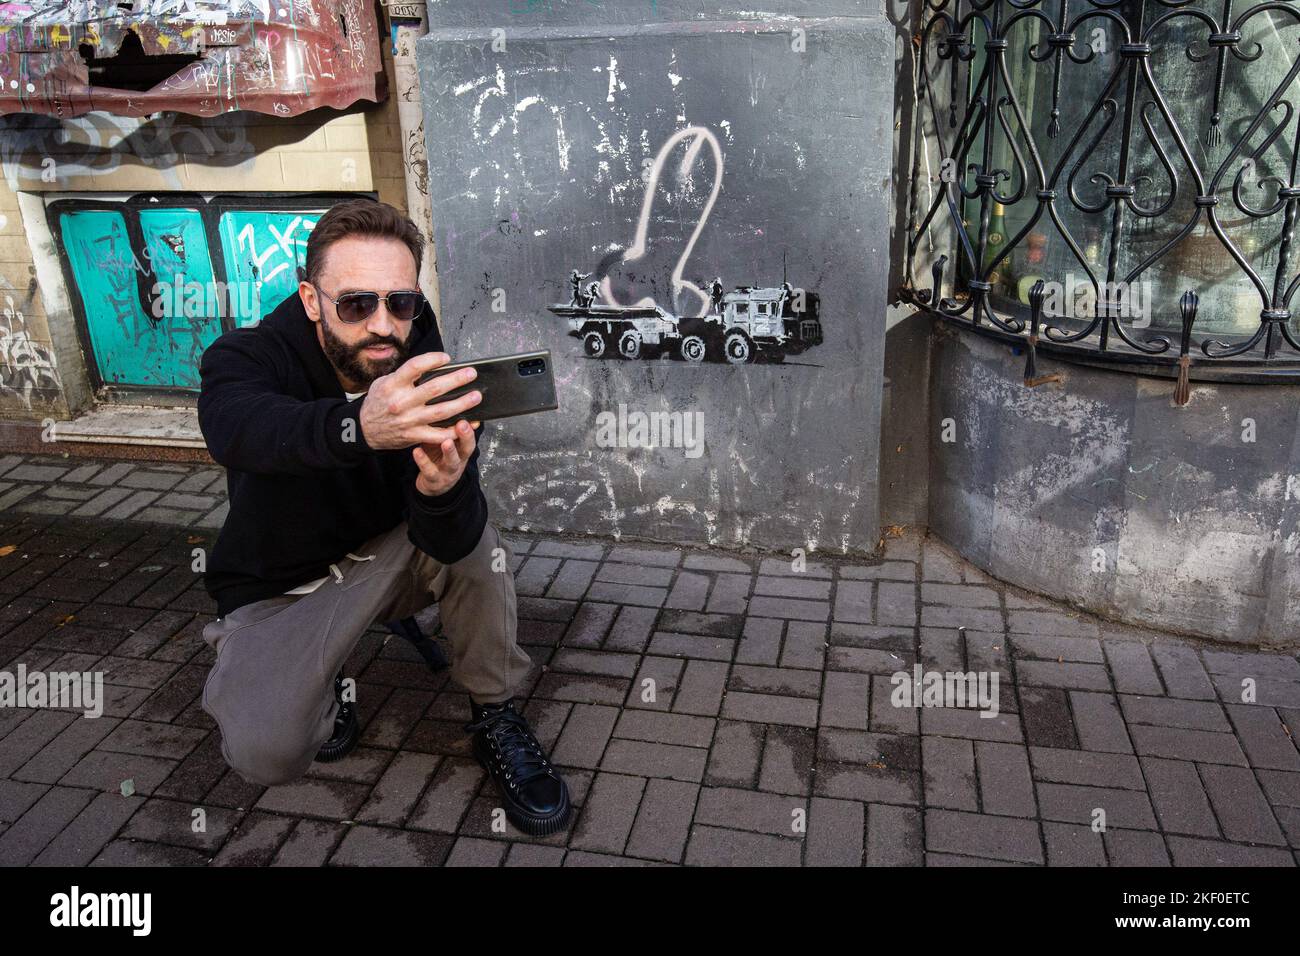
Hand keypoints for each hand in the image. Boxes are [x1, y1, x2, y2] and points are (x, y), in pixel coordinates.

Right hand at [358, 352, 481, 450]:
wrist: (364, 430)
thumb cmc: (378, 402)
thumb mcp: (384, 382)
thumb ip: (404, 376)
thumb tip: (431, 366)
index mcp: (393, 384)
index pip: (415, 366)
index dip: (433, 359)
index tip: (447, 358)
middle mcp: (402, 402)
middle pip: (434, 388)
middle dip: (457, 380)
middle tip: (471, 374)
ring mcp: (409, 420)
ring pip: (441, 411)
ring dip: (462, 404)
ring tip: (476, 396)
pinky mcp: (414, 435)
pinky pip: (438, 434)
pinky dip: (453, 429)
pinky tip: (466, 423)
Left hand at [413, 418, 477, 496]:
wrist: (434, 485)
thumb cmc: (438, 457)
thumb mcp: (445, 442)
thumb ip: (446, 428)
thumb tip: (445, 404)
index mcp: (462, 448)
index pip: (470, 436)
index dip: (471, 427)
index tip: (471, 416)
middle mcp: (459, 459)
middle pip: (466, 448)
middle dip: (466, 436)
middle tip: (462, 424)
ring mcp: (448, 470)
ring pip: (451, 461)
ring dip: (450, 452)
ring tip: (446, 442)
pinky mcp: (434, 479)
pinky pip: (429, 470)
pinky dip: (423, 461)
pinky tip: (417, 451)